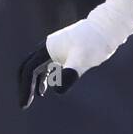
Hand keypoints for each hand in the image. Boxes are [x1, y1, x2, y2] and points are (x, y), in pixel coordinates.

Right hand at [18, 0, 132, 110]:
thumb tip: (57, 90)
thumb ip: (70, 73)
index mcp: (47, 48)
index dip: (26, 88)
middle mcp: (47, 47)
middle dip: (25, 86)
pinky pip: (47, 65)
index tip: (26, 105)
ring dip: (33, 82)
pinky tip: (49, 87)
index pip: (29, 70)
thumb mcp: (83, 60)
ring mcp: (55, 48)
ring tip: (35, 98)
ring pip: (37, 66)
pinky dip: (44, 76)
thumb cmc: (96, 43)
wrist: (107, 28)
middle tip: (24, 104)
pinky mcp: (64, 50)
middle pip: (28, 68)